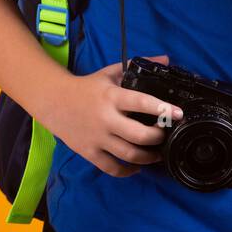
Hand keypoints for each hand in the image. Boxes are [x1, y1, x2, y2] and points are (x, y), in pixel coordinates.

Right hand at [44, 56, 182, 178]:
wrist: (53, 100)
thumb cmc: (87, 87)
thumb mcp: (111, 72)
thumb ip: (137, 66)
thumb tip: (166, 60)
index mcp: (112, 96)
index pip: (142, 102)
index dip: (162, 109)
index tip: (179, 114)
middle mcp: (106, 118)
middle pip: (139, 135)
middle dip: (158, 138)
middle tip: (165, 135)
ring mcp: (97, 138)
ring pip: (129, 155)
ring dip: (148, 158)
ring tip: (157, 154)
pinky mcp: (89, 152)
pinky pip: (112, 168)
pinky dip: (128, 171)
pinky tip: (137, 167)